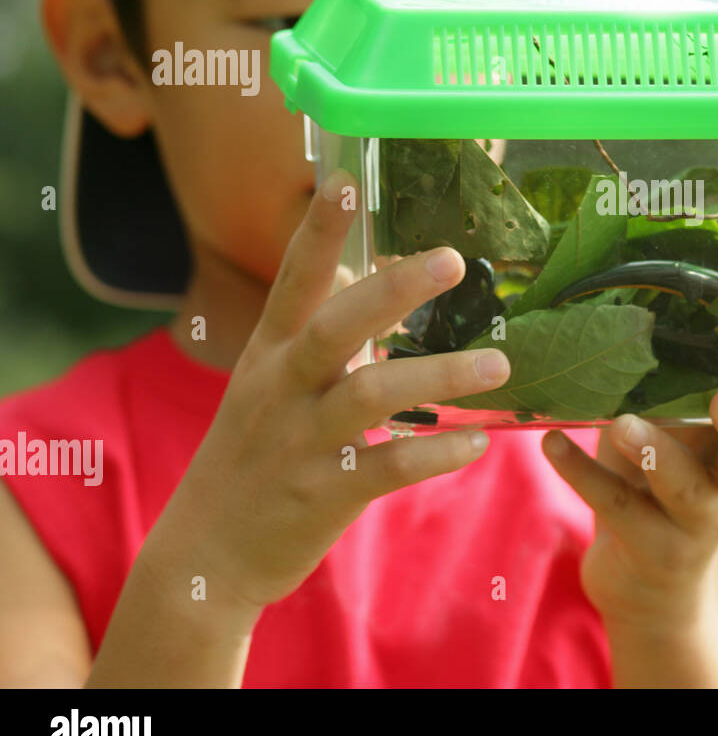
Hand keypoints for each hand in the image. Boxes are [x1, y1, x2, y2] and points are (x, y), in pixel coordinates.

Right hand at [146, 168, 512, 616]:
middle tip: (453, 260)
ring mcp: (301, 442)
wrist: (203, 556)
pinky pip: (387, 468)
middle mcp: (283, 389)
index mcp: (269, 356)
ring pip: (370, 394)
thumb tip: (366, 283)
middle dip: (392, 289)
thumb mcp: (264, 389)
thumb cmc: (250, 459)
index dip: (317, 230)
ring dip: (438, 375)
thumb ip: (316, 340)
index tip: (344, 179)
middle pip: (337, 326)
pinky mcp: (323, 494)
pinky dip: (435, 454)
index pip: (293, 280)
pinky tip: (476, 442)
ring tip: (497, 365)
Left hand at [540, 387, 717, 634]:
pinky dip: (581, 470)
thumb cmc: (660, 492)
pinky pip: (616, 504)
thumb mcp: (675, 446)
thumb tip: (631, 327)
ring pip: (682, 486)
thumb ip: (670, 401)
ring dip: (654, 450)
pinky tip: (553, 442)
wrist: (648, 591)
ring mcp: (692, 525)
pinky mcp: (649, 550)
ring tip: (623, 425)